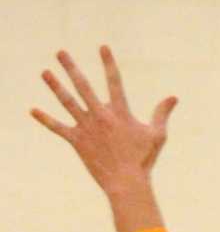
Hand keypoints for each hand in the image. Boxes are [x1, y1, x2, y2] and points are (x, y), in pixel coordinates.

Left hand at [31, 47, 176, 194]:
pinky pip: (58, 128)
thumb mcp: (157, 135)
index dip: (108, 63)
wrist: (127, 184)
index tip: (102, 47)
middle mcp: (100, 116)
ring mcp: (87, 128)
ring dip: (55, 86)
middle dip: (71, 67)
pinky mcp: (77, 141)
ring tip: (44, 72)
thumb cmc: (144, 161)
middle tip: (60, 52)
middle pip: (83, 86)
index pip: (114, 81)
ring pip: (67, 102)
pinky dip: (45, 120)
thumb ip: (162, 114)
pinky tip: (32, 110)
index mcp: (119, 113)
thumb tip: (174, 97)